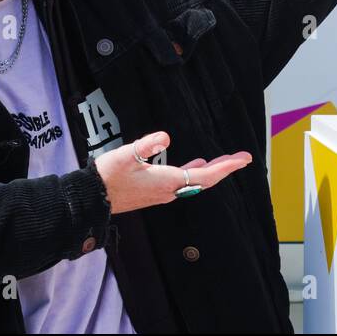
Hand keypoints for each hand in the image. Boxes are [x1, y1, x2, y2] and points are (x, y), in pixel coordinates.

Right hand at [94, 131, 252, 214]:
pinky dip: (194, 172)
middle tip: (242, 158)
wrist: (92, 198)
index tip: (243, 159)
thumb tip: (165, 137)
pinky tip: (195, 165)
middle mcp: (169, 190)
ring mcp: (162, 193)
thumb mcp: (125, 156)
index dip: (226, 167)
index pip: (205, 176)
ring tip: (225, 161)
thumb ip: (145, 145)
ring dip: (211, 171)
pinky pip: (183, 182)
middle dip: (224, 168)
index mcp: (167, 181)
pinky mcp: (155, 192)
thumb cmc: (107, 177)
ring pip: (194, 181)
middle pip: (204, 180)